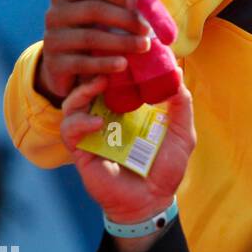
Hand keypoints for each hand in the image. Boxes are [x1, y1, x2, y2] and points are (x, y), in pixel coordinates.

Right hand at [36, 0, 150, 102]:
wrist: (69, 71)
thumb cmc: (96, 36)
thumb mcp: (106, 19)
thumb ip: (124, 8)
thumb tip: (150, 4)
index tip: (137, 4)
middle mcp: (54, 14)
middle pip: (92, 10)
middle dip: (125, 19)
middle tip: (147, 30)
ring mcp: (52, 39)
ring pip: (89, 37)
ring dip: (121, 42)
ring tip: (144, 46)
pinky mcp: (54, 64)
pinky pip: (82, 62)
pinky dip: (105, 63)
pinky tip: (123, 64)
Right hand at [58, 73, 195, 224]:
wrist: (152, 201)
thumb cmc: (165, 169)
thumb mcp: (182, 134)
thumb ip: (181, 106)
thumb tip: (178, 73)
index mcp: (129, 110)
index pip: (116, 80)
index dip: (117, 64)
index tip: (127, 50)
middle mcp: (107, 117)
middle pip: (91, 86)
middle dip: (97, 70)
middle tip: (110, 60)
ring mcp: (91, 132)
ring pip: (74, 103)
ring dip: (84, 90)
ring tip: (100, 83)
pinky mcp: (80, 150)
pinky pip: (70, 131)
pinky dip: (80, 123)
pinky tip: (98, 122)